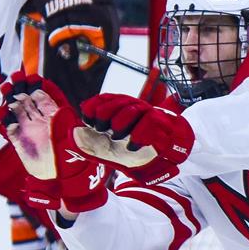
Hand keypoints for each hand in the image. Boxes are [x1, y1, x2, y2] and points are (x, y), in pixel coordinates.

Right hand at [0, 73, 109, 211]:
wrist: (62, 177)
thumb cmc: (71, 155)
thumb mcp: (71, 134)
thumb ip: (63, 120)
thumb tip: (59, 110)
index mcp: (52, 116)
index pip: (42, 97)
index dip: (36, 87)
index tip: (31, 78)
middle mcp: (38, 121)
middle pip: (27, 100)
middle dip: (21, 89)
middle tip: (14, 79)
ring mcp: (27, 130)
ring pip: (16, 111)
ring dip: (10, 100)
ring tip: (5, 90)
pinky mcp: (18, 141)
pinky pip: (9, 128)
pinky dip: (4, 120)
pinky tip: (1, 113)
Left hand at [76, 93, 195, 174]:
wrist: (174, 151)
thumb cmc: (143, 149)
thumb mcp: (117, 148)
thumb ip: (97, 144)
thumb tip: (73, 136)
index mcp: (124, 110)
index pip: (106, 98)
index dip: (94, 105)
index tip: (86, 118)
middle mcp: (137, 108)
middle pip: (118, 100)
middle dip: (105, 113)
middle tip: (100, 128)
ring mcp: (151, 114)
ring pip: (132, 109)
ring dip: (120, 123)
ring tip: (115, 137)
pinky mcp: (164, 124)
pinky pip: (149, 122)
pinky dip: (138, 136)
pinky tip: (132, 147)